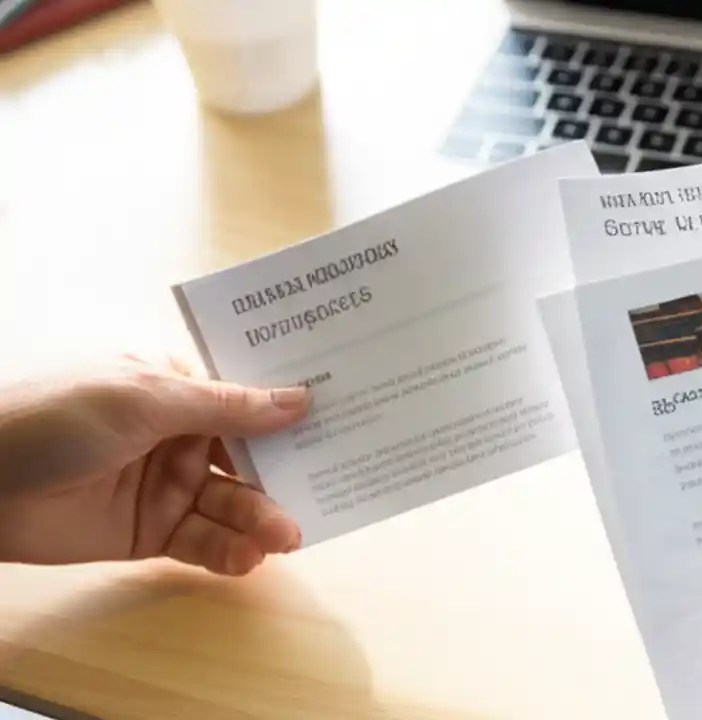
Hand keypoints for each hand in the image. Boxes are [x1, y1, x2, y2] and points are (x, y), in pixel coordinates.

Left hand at [0, 355, 309, 574]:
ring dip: (262, 518)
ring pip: (234, 503)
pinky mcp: (152, 533)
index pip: (247, 395)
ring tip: (286, 536)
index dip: (291, 406)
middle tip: (327, 489)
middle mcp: (179, 434)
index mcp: (176, 387)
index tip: (344, 414)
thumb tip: (299, 400)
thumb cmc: (57, 417)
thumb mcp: (146, 399)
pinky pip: (205, 542)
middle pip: (251, 455)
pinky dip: (230, 551)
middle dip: (287, 473)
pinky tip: (249, 556)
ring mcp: (168, 485)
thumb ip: (226, 407)